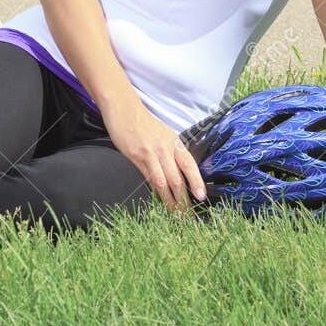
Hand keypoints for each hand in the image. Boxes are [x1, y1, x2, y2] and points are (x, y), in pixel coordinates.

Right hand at [102, 99, 206, 213]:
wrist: (125, 110)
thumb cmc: (145, 123)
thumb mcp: (164, 134)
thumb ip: (171, 152)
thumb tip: (180, 172)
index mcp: (174, 142)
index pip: (189, 165)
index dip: (196, 181)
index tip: (201, 196)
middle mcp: (164, 149)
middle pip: (177, 179)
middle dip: (183, 200)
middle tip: (188, 215)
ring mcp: (150, 154)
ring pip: (163, 182)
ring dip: (170, 201)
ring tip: (176, 215)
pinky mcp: (136, 158)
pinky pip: (149, 178)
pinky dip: (156, 192)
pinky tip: (160, 201)